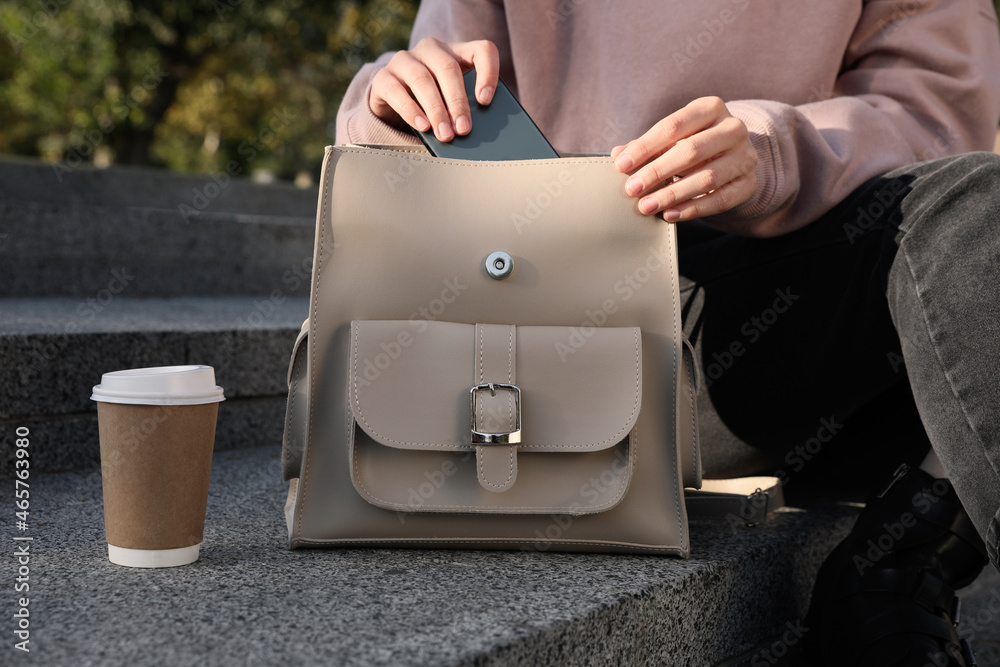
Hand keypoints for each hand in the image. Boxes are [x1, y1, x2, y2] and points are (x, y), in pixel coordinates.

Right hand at [369, 37, 499, 141]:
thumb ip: (466, 107)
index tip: (485, 101)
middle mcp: (431, 49)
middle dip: (457, 101)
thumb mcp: (453, 100)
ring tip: (444, 134)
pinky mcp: (384, 76)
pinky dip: (411, 111)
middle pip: (447, 68)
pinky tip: (423, 126)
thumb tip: (473, 129)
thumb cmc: (434, 101)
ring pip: (422, 78)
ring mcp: (405, 60)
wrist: (395, 102)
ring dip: (436, 110)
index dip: (488, 73)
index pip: (482, 50)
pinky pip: (397, 90)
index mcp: (457, 51)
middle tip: (463, 129)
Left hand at [611, 96, 757, 220]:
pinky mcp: (748, 183)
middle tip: (632, 189)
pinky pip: (719, 200)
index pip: (673, 126)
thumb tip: (619, 154)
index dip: (645, 146)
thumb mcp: (674, 139)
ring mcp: (745, 156)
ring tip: (647, 206)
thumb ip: (648, 146)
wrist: (734, 159)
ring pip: (706, 177)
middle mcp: (733, 128)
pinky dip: (692, 209)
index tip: (621, 165)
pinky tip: (670, 214)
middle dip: (657, 171)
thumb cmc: (695, 144)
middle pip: (691, 150)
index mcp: (710, 108)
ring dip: (672, 194)